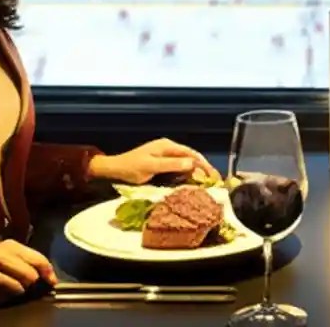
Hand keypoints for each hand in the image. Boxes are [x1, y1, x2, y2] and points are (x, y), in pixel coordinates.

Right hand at [0, 239, 56, 305]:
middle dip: (31, 267)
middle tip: (38, 281)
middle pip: (18, 253)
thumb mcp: (14, 275)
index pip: (32, 253)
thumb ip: (30, 272)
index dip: (44, 265)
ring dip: (18, 272)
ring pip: (2, 259)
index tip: (52, 280)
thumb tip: (51, 279)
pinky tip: (15, 289)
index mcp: (9, 248)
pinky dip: (5, 282)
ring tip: (27, 285)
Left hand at [88, 138, 219, 184]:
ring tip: (206, 184)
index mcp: (167, 146)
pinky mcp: (162, 164)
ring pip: (186, 163)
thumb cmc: (131, 167)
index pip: (191, 153)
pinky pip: (178, 168)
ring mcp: (165, 155)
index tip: (214, 175)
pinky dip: (187, 174)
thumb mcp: (151, 166)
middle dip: (203, 168)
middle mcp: (168, 148)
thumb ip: (171, 164)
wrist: (114, 169)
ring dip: (196, 172)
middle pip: (191, 157)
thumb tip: (193, 163)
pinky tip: (191, 183)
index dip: (204, 164)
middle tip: (214, 181)